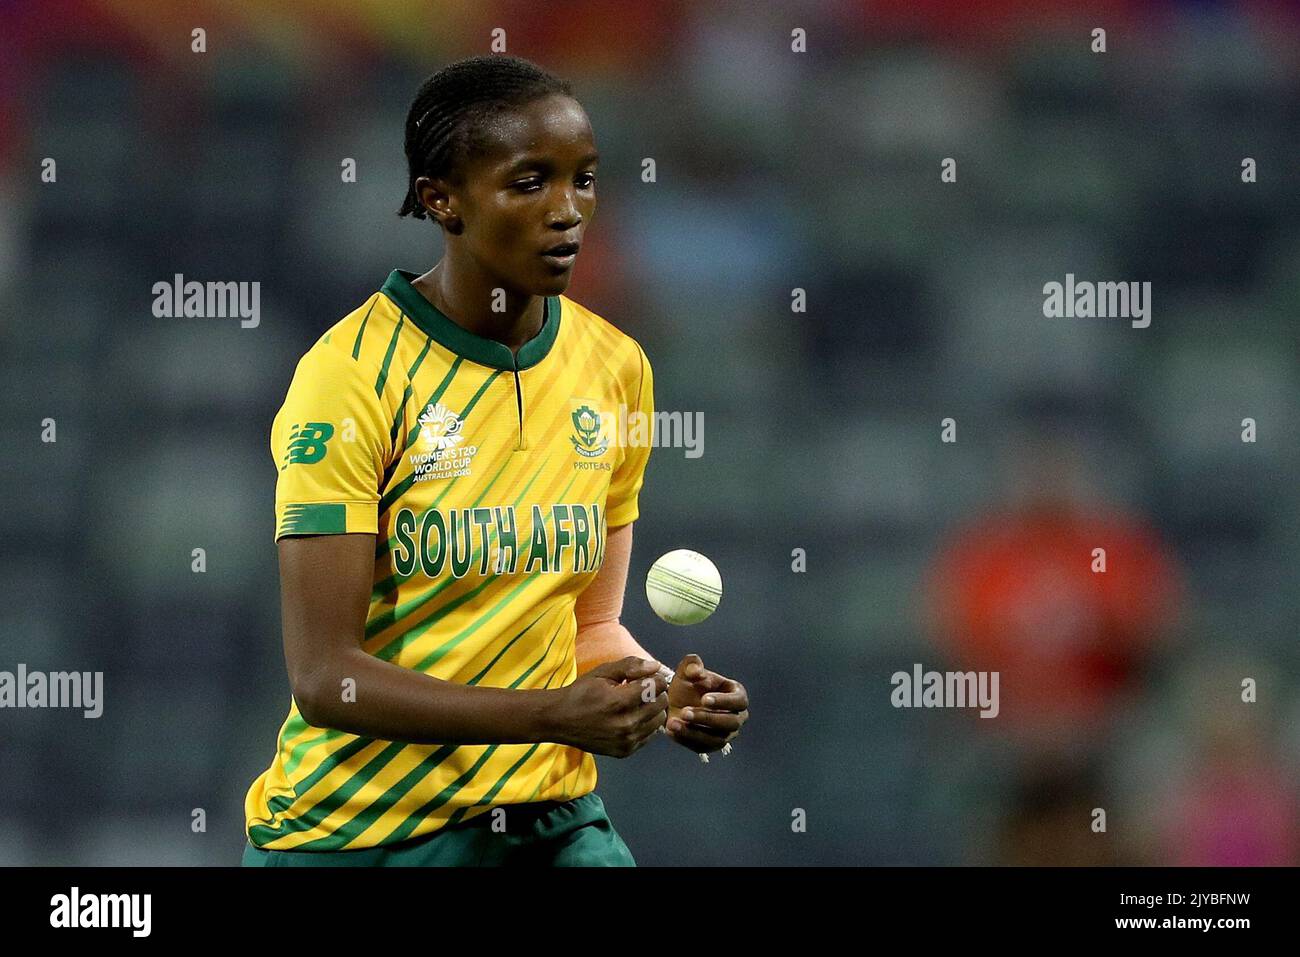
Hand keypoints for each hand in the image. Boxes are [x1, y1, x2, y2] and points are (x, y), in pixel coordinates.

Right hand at [547, 656, 667, 757]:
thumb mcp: (602, 672)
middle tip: (642, 689)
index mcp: (620, 702)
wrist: (560, 720)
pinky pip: (650, 735)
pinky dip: (646, 724)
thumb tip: (656, 666)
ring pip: (659, 720)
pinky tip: (631, 717)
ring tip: (637, 703)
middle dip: (656, 692)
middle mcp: (627, 724)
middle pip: (661, 703)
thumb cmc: (581, 692)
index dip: (654, 678)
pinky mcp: (625, 751)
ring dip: (653, 709)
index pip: (657, 686)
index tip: (645, 677)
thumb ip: (630, 666)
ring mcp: (627, 741)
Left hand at [665, 654, 748, 754]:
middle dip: (707, 718)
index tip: (704, 699)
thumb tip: (696, 671)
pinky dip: (687, 739)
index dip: (723, 701)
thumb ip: (692, 665)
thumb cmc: (688, 684)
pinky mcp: (711, 745)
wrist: (675, 702)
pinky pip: (702, 746)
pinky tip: (672, 731)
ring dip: (694, 732)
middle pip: (730, 722)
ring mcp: (725, 734)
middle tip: (685, 712)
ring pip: (716, 739)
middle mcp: (737, 717)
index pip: (739, 701)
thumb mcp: (687, 671)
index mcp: (737, 695)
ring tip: (673, 723)